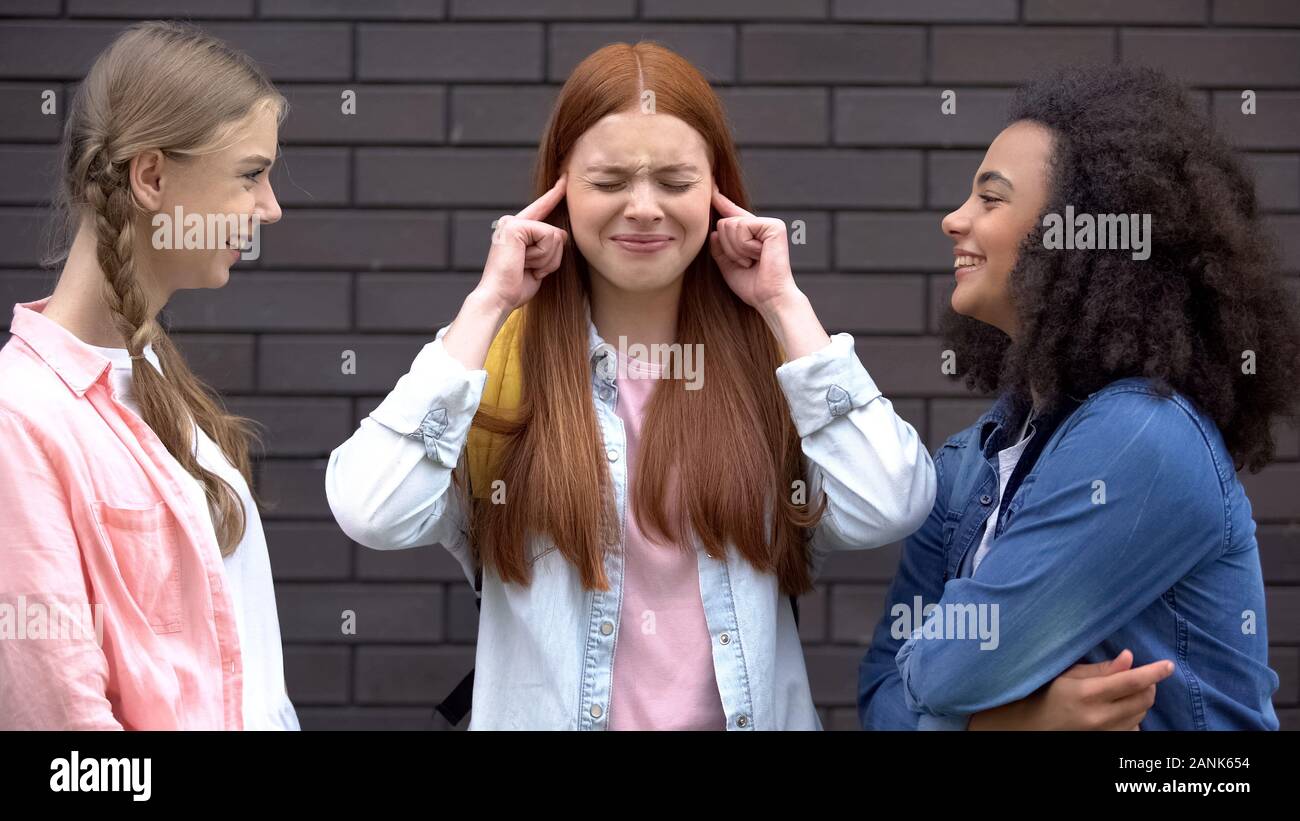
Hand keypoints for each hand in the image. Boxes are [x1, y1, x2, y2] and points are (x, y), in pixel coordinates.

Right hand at [475, 174, 567, 312]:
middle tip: (530, 270)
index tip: (565, 179)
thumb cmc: (514, 288)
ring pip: (555, 236)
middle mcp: (512, 223)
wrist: (498, 298)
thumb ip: (548, 249)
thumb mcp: (538, 266)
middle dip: (551, 258)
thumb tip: (562, 234)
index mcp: (516, 231)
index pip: (541, 209)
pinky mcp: (516, 226)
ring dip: (546, 259)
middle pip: (556, 233)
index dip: (554, 195)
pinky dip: (543, 256)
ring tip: (525, 267)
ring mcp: (513, 223)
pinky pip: (548, 237)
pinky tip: (524, 262)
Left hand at [709, 185, 798, 313]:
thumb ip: (719, 247)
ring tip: (752, 261)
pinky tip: (758, 256)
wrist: (769, 298)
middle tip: (746, 263)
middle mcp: (761, 225)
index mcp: (751, 234)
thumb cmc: (752, 286)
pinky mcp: (773, 226)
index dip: (720, 200)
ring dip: (736, 250)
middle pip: (724, 223)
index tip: (711, 183)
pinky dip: (744, 247)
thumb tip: (715, 231)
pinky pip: (742, 228)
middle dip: (728, 247)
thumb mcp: (728, 265)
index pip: (731, 214)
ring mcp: (769, 224)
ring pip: (730, 226)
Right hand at [968, 650, 1173, 730]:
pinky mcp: (1108, 741)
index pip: (1131, 681)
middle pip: (1143, 699)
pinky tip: (1121, 710)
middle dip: (1149, 684)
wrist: (1034, 726)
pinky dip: (1134, 717)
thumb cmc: (1047, 694)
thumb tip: (1129, 657)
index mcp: (1088, 694)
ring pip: (1142, 714)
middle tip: (1140, 676)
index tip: (1168, 665)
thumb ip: (1102, 669)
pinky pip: (1134, 729)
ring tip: (1126, 691)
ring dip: (1141, 699)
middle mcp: (1100, 716)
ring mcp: (1105, 732)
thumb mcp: (1069, 675)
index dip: (1153, 672)